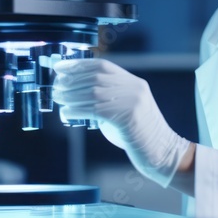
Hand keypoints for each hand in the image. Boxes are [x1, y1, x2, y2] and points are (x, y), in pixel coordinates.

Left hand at [52, 58, 190, 187]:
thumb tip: (76, 94)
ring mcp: (132, 101)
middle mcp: (134, 88)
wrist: (161, 153)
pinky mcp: (127, 117)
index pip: (103, 66)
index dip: (79, 64)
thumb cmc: (139, 135)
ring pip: (93, 92)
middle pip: (96, 77)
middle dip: (72, 79)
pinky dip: (76, 110)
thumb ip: (108, 99)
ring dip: (70, 94)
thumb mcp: (125, 110)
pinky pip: (95, 110)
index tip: (61, 67)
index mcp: (134, 83)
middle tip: (55, 85)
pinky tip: (66, 112)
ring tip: (57, 97)